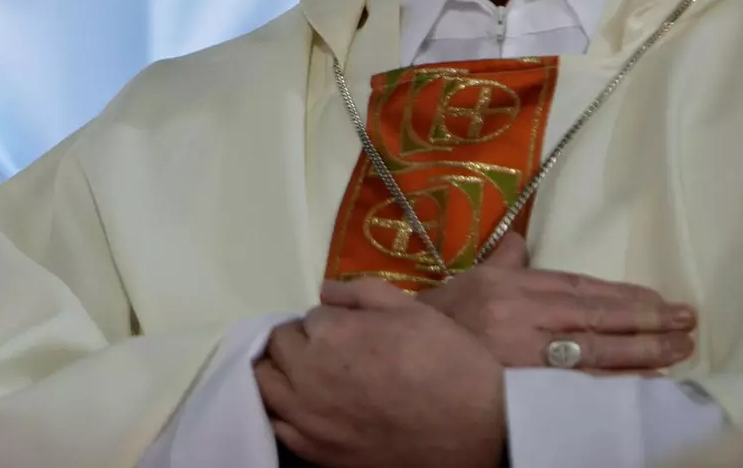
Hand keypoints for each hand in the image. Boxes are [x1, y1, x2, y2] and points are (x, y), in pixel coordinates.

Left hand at [254, 283, 504, 467]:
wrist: (477, 428)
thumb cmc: (447, 361)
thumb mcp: (410, 309)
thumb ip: (360, 293)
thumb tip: (324, 291)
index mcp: (330, 335)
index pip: (308, 316)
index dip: (329, 320)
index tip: (348, 329)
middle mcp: (308, 376)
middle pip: (277, 347)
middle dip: (299, 341)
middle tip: (329, 348)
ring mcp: (309, 419)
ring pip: (265, 385)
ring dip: (281, 372)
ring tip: (309, 372)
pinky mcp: (316, 452)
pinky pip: (277, 425)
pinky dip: (284, 410)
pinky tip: (308, 406)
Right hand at [358, 232, 696, 372]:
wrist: (405, 365)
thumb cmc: (438, 324)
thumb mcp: (466, 283)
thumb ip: (500, 262)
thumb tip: (519, 238)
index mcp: (509, 286)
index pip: (578, 287)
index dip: (621, 294)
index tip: (658, 297)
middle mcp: (522, 316)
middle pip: (596, 317)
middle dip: (646, 319)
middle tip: (687, 321)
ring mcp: (526, 355)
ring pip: (597, 351)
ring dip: (644, 350)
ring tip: (680, 347)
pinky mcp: (527, 387)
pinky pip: (581, 385)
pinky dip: (617, 382)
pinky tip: (647, 382)